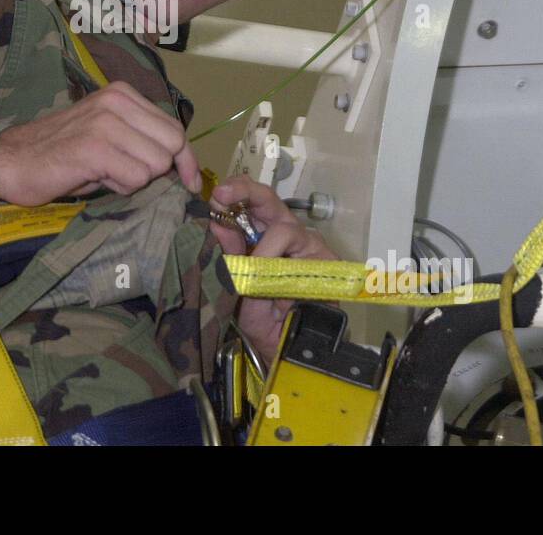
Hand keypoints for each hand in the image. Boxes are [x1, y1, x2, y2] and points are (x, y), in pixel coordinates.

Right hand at [0, 81, 200, 204]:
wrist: (9, 160)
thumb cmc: (59, 153)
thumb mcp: (107, 135)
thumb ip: (140, 140)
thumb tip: (182, 166)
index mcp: (122, 94)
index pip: (175, 129)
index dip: (186, 160)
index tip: (191, 182)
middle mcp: (117, 102)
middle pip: (172, 146)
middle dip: (157, 171)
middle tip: (125, 176)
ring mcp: (106, 123)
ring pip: (156, 165)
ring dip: (134, 180)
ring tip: (104, 175)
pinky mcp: (95, 148)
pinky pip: (135, 178)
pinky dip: (120, 187)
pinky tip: (94, 179)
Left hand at [208, 175, 337, 365]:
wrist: (286, 349)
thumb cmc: (260, 316)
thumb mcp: (236, 284)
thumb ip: (230, 253)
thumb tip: (217, 221)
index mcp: (262, 235)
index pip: (252, 203)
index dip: (235, 193)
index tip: (215, 196)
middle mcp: (287, 233)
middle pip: (270, 200)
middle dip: (245, 192)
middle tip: (223, 196)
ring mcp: (308, 245)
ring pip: (285, 227)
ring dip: (262, 246)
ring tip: (251, 269)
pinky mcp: (327, 262)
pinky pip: (301, 253)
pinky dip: (281, 263)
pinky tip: (270, 278)